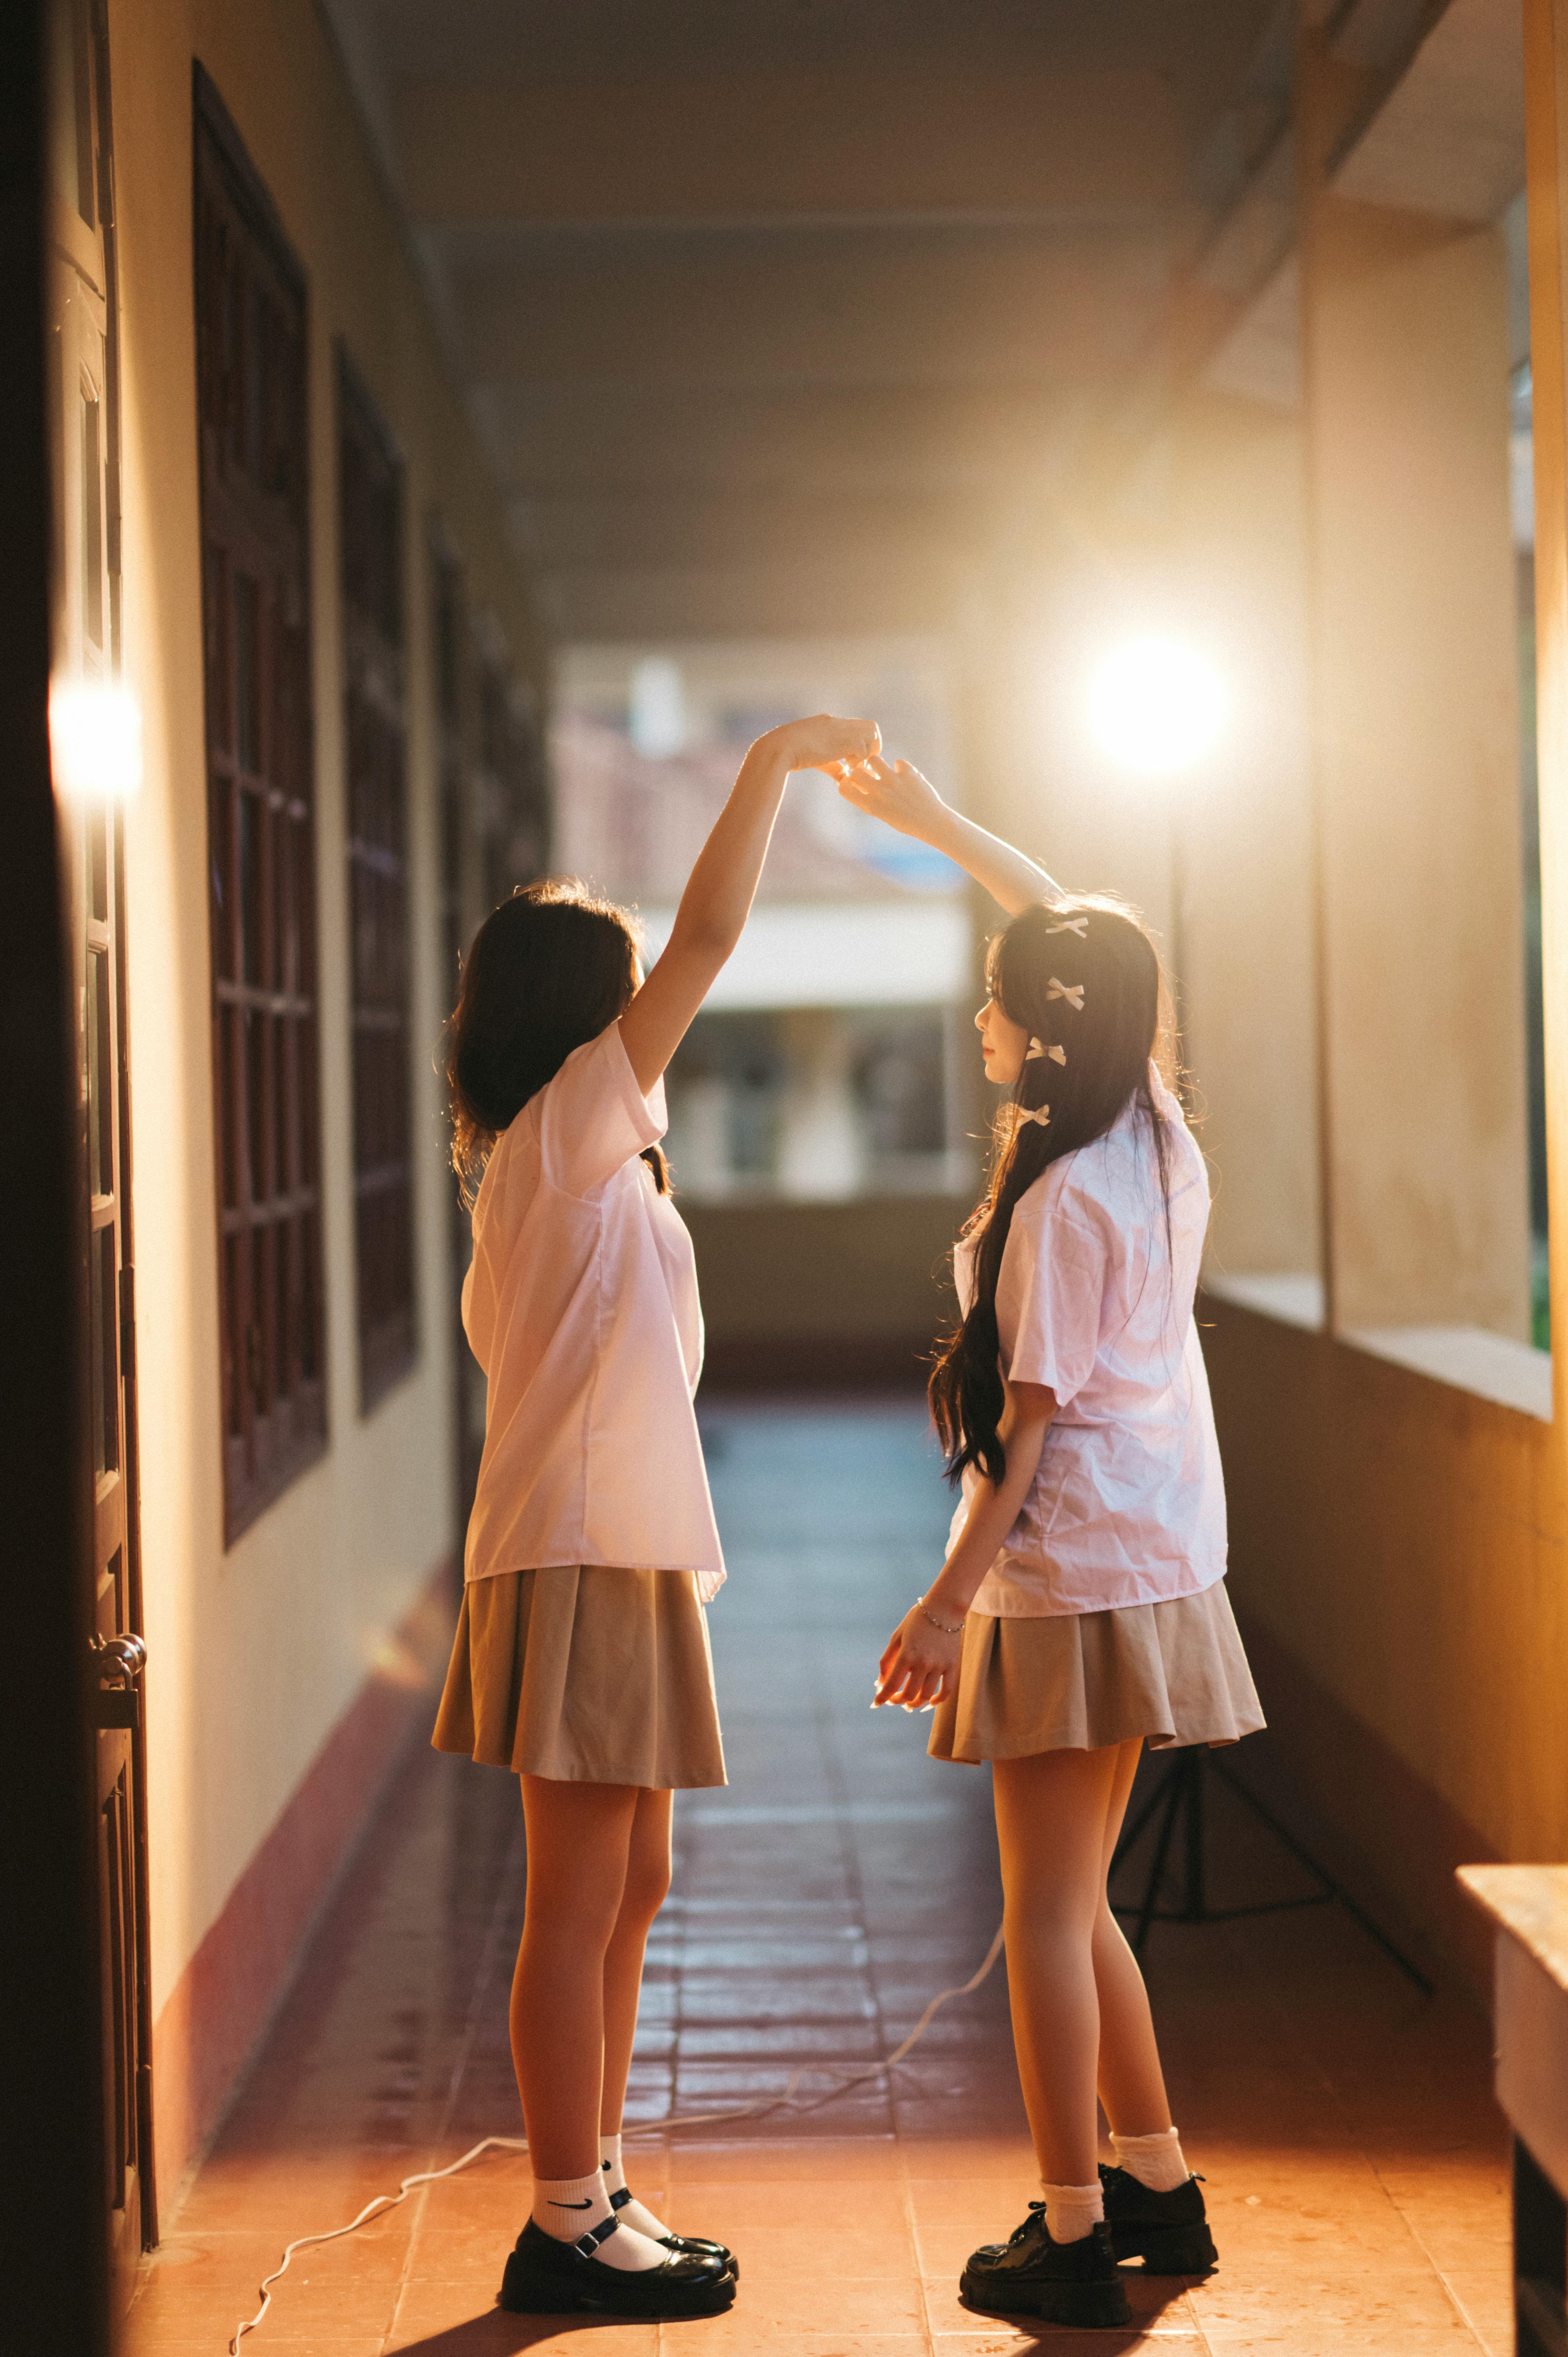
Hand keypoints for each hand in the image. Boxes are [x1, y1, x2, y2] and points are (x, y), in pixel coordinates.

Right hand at [762, 713, 880, 776]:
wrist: (779, 748)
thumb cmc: (789, 754)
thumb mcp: (816, 758)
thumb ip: (833, 765)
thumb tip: (842, 776)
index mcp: (829, 723)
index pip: (857, 727)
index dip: (861, 744)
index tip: (853, 761)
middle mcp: (838, 722)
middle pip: (871, 726)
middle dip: (871, 746)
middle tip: (859, 763)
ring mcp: (841, 729)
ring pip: (872, 733)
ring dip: (867, 752)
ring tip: (852, 766)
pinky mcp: (843, 739)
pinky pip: (864, 747)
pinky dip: (860, 759)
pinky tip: (848, 768)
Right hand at [837, 754, 948, 843]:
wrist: (931, 822)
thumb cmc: (904, 820)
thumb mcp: (882, 813)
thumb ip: (867, 797)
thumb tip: (853, 777)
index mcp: (871, 806)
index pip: (844, 788)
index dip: (845, 783)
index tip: (852, 783)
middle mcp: (880, 792)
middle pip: (856, 772)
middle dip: (860, 771)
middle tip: (868, 775)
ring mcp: (894, 781)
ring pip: (875, 760)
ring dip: (878, 764)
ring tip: (885, 772)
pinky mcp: (908, 773)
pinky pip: (898, 761)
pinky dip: (901, 768)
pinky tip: (906, 777)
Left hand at [874, 1603, 961, 1712]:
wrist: (944, 1608)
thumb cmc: (916, 1621)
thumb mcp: (897, 1637)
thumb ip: (887, 1660)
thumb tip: (881, 1682)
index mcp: (906, 1654)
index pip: (892, 1684)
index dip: (882, 1697)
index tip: (876, 1703)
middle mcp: (923, 1662)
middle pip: (908, 1694)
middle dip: (898, 1700)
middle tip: (894, 1700)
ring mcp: (939, 1665)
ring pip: (926, 1695)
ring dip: (915, 1703)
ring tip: (909, 1704)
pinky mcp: (952, 1665)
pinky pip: (947, 1690)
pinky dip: (938, 1700)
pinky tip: (930, 1702)